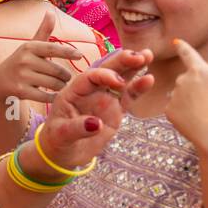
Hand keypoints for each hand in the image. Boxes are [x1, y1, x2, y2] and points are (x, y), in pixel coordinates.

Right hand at [0, 10, 94, 108]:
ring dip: (60, 87)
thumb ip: (43, 31)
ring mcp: (22, 76)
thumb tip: (50, 11)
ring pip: (53, 84)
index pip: (53, 48)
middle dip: (65, 76)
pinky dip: (52, 97)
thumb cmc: (22, 61)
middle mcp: (24, 60)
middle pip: (57, 71)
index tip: (80, 55)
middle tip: (66, 78)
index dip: (68, 52)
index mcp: (29, 47)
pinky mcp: (21, 91)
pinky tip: (53, 96)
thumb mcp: (31, 46)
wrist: (0, 81)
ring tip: (60, 86)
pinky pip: (45, 96)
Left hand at [34, 45, 154, 170]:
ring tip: (148, 55)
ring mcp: (104, 99)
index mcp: (74, 91)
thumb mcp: (61, 135)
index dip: (105, 75)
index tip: (119, 82)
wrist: (64, 153)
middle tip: (140, 54)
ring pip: (121, 79)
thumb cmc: (57, 140)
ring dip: (134, 67)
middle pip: (107, 71)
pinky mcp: (116, 110)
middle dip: (122, 61)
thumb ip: (76, 128)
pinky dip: (138, 88)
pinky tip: (149, 79)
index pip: (90, 77)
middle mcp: (91, 91)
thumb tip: (96, 124)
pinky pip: (128, 97)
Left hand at [164, 34, 207, 148]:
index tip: (176, 41)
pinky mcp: (168, 111)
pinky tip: (194, 121)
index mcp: (200, 71)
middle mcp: (183, 79)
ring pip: (180, 96)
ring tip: (204, 114)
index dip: (183, 47)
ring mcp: (174, 95)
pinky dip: (183, 115)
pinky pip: (175, 110)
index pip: (189, 54)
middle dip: (195, 88)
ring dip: (189, 101)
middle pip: (187, 81)